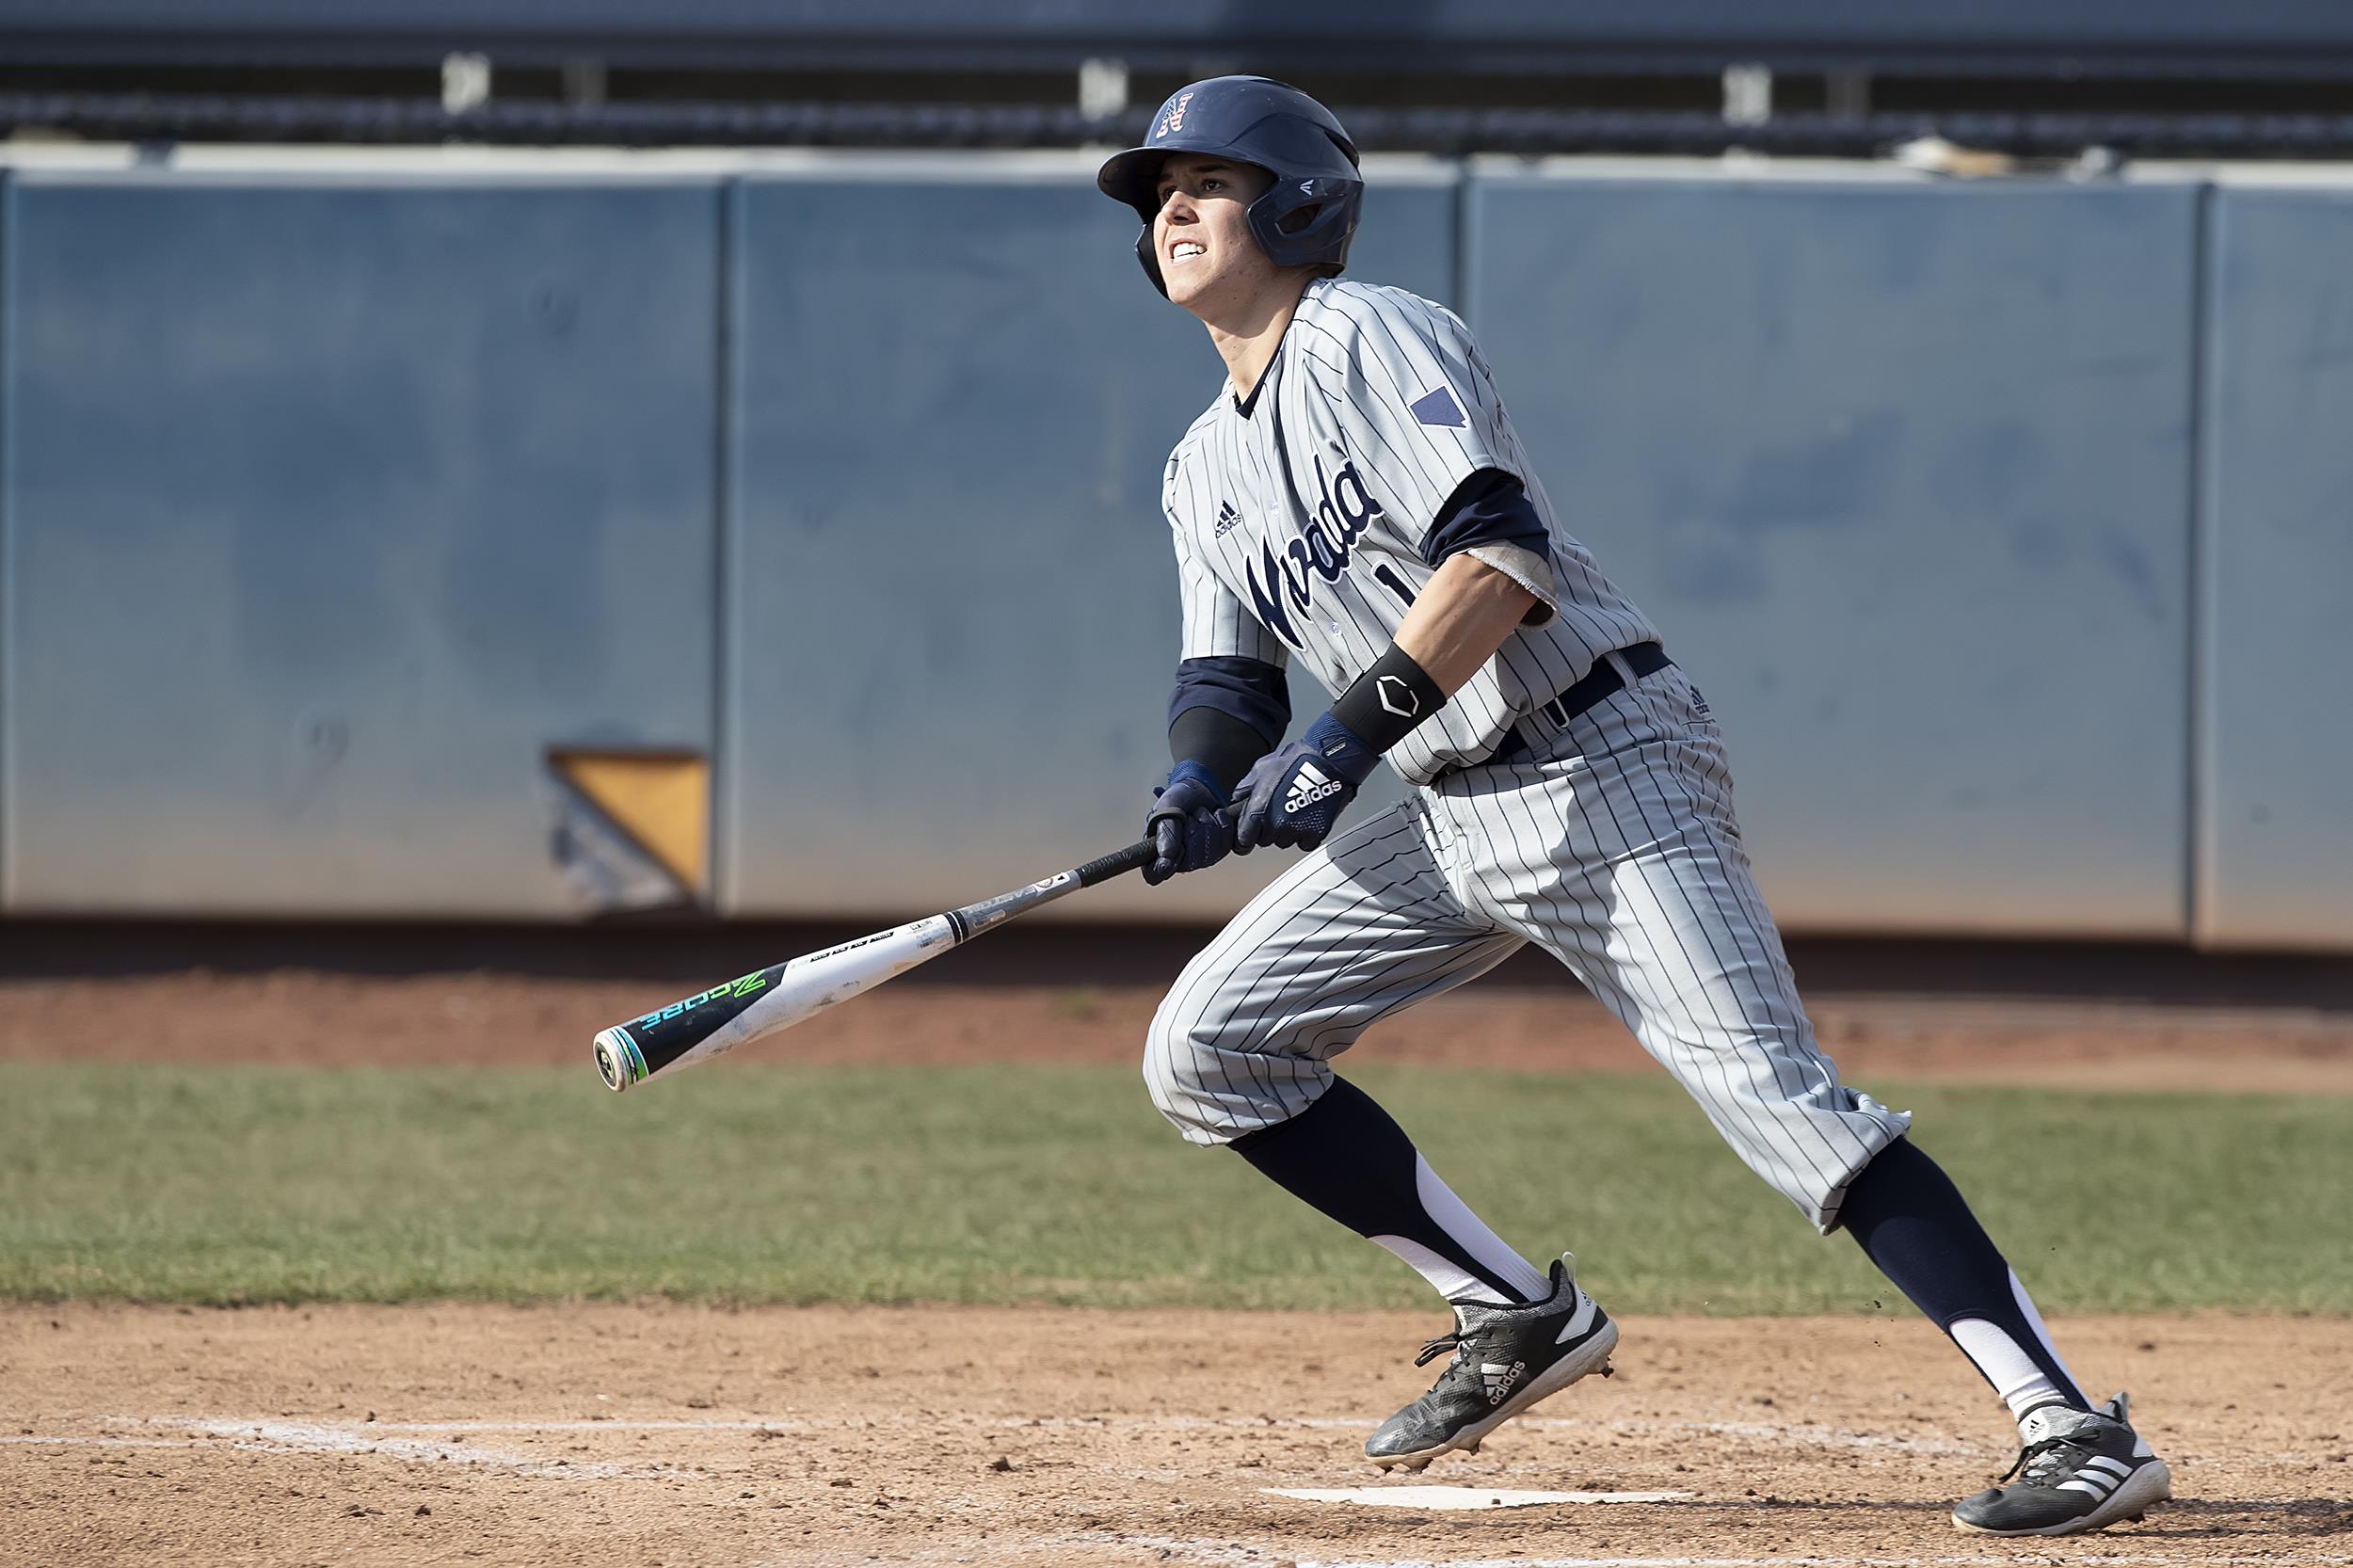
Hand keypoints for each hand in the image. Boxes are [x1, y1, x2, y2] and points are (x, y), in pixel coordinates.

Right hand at [1144, 760, 1236, 885]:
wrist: (1200, 788)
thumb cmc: (1178, 800)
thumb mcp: (1166, 808)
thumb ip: (1165, 833)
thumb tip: (1166, 859)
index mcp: (1158, 852)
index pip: (1154, 875)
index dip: (1163, 867)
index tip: (1172, 848)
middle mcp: (1179, 860)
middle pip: (1190, 862)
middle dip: (1192, 832)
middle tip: (1189, 818)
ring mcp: (1201, 858)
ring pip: (1210, 853)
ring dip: (1207, 825)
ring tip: (1200, 813)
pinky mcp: (1220, 850)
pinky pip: (1226, 843)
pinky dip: (1222, 823)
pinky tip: (1215, 815)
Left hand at [1232, 712, 1378, 853]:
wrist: (1329, 760)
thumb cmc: (1296, 759)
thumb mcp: (1261, 768)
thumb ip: (1245, 788)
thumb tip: (1236, 799)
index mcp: (1258, 809)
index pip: (1243, 840)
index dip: (1244, 840)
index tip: (1247, 838)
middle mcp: (1276, 823)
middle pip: (1265, 840)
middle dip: (1268, 829)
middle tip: (1278, 809)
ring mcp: (1296, 830)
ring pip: (1285, 842)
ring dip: (1287, 831)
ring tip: (1295, 809)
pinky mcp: (1316, 832)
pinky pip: (1305, 843)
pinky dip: (1306, 835)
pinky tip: (1308, 817)